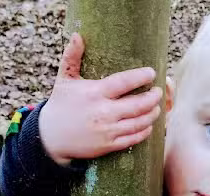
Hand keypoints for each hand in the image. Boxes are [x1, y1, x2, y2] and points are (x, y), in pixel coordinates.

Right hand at [39, 33, 162, 164]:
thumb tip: (77, 35)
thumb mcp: (64, 80)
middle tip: (159, 92)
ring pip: (139, 122)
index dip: (141, 76)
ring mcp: (107, 130)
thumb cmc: (60, 104)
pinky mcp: (108, 145)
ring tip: (157, 107)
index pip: (124, 82)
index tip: (151, 73)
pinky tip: (148, 125)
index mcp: (94, 93)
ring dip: (153, 114)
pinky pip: (133, 138)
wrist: (50, 137)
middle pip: (138, 104)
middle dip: (153, 97)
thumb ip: (72, 57)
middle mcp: (103, 112)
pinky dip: (145, 131)